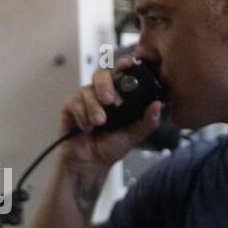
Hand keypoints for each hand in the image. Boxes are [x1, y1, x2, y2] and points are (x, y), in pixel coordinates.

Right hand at [59, 56, 163, 170]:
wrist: (92, 163)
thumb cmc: (111, 147)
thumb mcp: (135, 134)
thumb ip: (148, 120)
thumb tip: (158, 104)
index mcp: (118, 94)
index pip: (120, 73)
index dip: (124, 65)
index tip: (128, 64)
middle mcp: (100, 93)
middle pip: (100, 74)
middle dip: (105, 86)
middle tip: (110, 101)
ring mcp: (84, 99)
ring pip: (87, 90)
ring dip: (94, 107)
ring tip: (99, 123)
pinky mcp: (70, 107)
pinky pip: (75, 102)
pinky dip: (82, 116)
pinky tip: (87, 128)